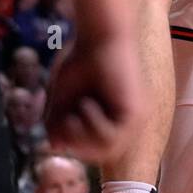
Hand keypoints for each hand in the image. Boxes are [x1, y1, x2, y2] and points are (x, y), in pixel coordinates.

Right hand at [45, 28, 142, 163]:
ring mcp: (135, 118)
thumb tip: (56, 146)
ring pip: (106, 152)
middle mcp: (129, 121)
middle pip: (99, 156)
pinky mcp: (136, 112)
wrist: (99, 36)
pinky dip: (93, 127)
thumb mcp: (62, 100)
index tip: (63, 123)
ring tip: (80, 108)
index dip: (73, 144)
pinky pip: (111, 140)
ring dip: (83, 134)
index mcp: (115, 118)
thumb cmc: (81, 61)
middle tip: (67, 120)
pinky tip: (89, 104)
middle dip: (76, 143)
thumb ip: (58, 125)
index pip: (94, 150)